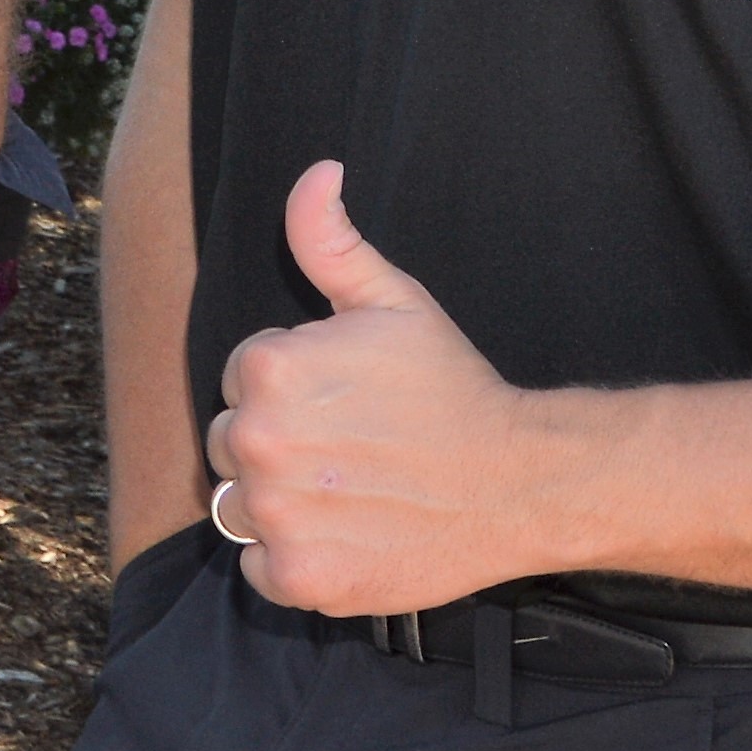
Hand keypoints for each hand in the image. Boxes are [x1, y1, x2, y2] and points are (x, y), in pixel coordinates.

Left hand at [203, 163, 577, 615]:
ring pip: (239, 506)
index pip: (243, 378)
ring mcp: (277, 515)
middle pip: (231, 443)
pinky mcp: (300, 578)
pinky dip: (294, 560)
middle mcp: (260, 440)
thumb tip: (316, 172)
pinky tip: (349, 536)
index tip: (348, 401)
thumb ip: (330, 239)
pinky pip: (256, 567)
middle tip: (353, 450)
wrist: (521, 482)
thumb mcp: (393, 300)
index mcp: (270, 366)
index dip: (296, 388)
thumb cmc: (451, 388)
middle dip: (281, 444)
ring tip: (351, 492)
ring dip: (284, 504)